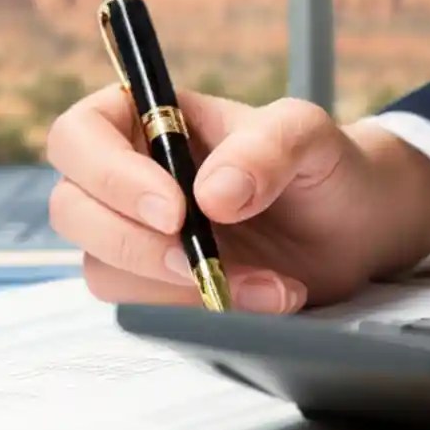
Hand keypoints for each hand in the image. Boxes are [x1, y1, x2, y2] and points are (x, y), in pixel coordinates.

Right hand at [46, 86, 429, 312]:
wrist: (356, 227)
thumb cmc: (323, 164)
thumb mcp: (309, 136)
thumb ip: (267, 148)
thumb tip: (213, 194)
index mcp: (149, 118)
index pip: (80, 135)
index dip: (109, 174)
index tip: (173, 209)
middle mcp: (131, 175)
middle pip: (73, 209)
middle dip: (134, 243)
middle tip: (202, 259)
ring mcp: (140, 234)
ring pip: (102, 268)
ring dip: (178, 286)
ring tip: (267, 282)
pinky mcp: (160, 285)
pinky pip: (146, 308)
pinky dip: (201, 310)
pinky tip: (264, 297)